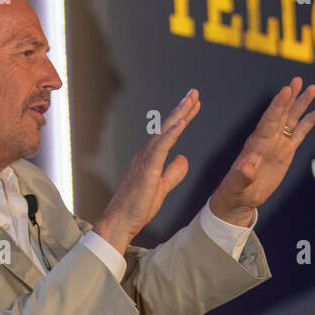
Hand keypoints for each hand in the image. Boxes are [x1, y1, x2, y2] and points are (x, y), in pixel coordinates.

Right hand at [93, 89, 200, 252]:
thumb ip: (173, 172)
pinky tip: (181, 122)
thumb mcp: (162, 187)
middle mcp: (146, 154)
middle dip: (181, 109)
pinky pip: (160, 147)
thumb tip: (184, 157)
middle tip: (194, 93)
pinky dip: (171, 133)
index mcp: (150, 158)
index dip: (182, 118)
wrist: (119, 222)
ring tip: (190, 100)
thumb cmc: (137, 207)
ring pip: (164, 132)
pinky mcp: (146, 169)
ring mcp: (145, 160)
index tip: (193, 105)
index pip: (169, 134)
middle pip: (167, 127)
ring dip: (178, 115)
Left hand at [208, 78, 314, 224]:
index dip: (278, 105)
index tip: (286, 90)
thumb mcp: (236, 186)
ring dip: (301, 103)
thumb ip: (242, 177)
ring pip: (292, 119)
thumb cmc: (234, 191)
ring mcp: (278, 143)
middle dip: (290, 97)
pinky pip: (300, 133)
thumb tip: (249, 169)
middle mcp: (268, 139)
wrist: (241, 197)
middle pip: (281, 113)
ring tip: (312, 88)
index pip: (269, 120)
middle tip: (298, 80)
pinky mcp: (286, 151)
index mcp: (256, 143)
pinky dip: (309, 121)